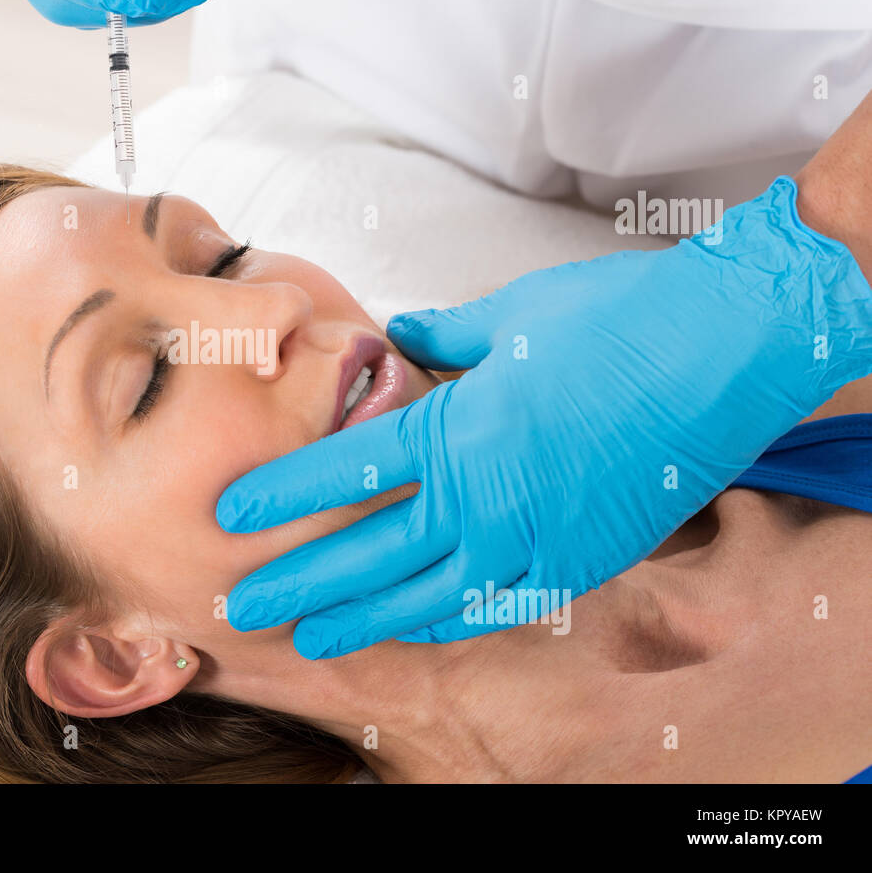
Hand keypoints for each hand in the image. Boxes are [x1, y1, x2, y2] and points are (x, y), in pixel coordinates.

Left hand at [216, 176, 871, 658]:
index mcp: (457, 426)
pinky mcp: (579, 561)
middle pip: (370, 552)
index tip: (231, 512)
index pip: (346, 469)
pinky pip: (500, 605)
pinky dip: (450, 620)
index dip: (282, 492)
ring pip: (427, 595)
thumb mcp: (512, 314)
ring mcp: (533, 538)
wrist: (722, 351)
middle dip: (299, 582)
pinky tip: (416, 627)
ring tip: (312, 638)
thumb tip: (398, 330)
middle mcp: (484, 495)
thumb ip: (443, 332)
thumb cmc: (616, 320)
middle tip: (241, 606)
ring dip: (362, 619)